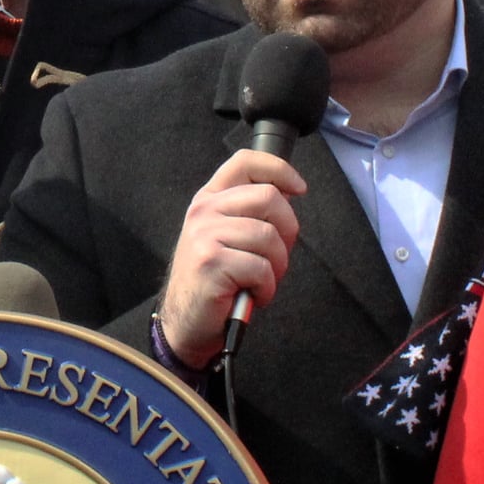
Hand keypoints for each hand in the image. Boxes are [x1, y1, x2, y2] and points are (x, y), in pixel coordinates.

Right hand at [156, 150, 306, 370]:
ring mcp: (204, 235)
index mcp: (210, 200)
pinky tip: (251, 294)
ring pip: (269, 236)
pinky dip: (266, 288)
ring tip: (259, 281)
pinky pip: (261, 268)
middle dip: (287, 231)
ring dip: (276, 267)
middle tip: (275, 256)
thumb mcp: (227, 237)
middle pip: (269, 198)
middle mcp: (204, 211)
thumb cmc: (215, 281)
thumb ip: (250, 213)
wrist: (185, 321)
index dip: (279, 169)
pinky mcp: (211, 261)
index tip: (298, 189)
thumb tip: (288, 197)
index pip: (245, 162)